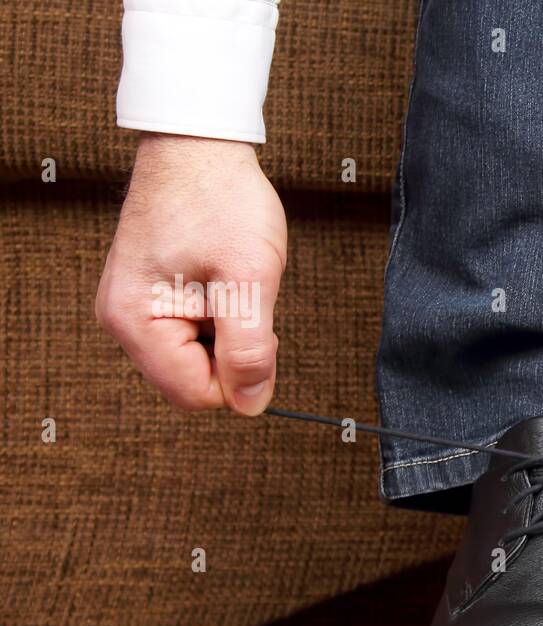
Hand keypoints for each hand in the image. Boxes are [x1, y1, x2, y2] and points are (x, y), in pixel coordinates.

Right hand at [95, 133, 287, 414]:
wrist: (199, 144)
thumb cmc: (220, 197)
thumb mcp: (250, 277)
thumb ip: (250, 348)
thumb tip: (252, 403)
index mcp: (138, 322)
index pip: (197, 394)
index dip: (241, 375)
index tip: (257, 329)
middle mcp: (124, 321)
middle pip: (193, 380)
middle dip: (232, 349)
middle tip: (242, 294)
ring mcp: (133, 308)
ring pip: (197, 357)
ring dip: (228, 329)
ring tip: (229, 278)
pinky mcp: (149, 297)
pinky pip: (193, 331)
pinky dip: (219, 312)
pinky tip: (220, 276)